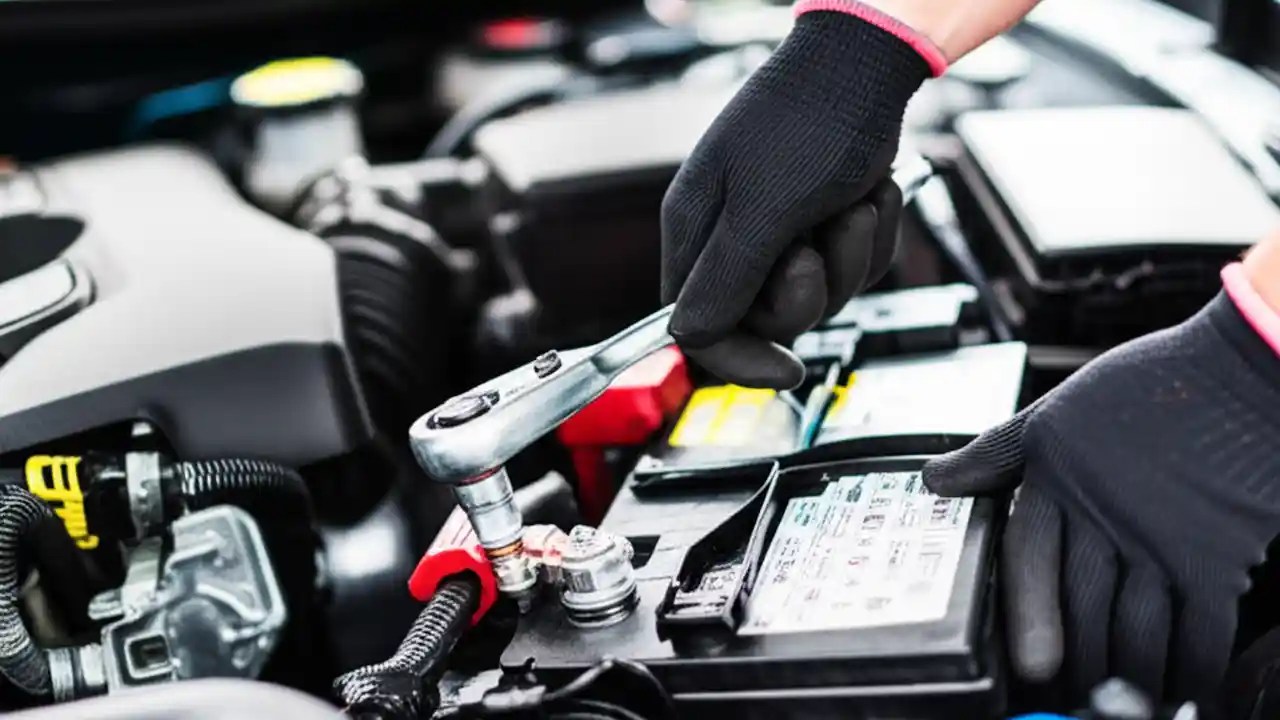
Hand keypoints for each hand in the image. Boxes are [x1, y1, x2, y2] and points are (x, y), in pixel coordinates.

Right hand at [660, 10, 931, 388]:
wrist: (870, 60)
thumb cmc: (810, 120)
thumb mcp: (762, 212)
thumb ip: (724, 281)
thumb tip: (689, 338)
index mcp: (695, 229)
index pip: (697, 324)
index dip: (740, 357)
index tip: (787, 370)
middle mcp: (731, 233)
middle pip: (764, 316)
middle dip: (809, 290)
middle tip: (818, 245)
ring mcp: (779, 227)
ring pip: (818, 292)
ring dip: (849, 255)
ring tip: (850, 202)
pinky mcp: (822, 217)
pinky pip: (851, 264)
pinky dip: (871, 235)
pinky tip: (869, 192)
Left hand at [922, 292, 1279, 706]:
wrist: (1238, 371)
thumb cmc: (1147, 388)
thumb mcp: (1054, 414)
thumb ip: (994, 455)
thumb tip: (934, 478)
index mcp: (1057, 479)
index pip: (1027, 556)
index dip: (1026, 613)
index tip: (1028, 662)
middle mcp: (1107, 514)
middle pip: (1080, 606)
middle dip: (1073, 659)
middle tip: (1064, 691)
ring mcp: (1164, 538)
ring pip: (1137, 630)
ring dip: (1127, 674)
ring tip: (1118, 698)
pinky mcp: (1217, 555)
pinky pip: (1200, 630)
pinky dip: (1191, 667)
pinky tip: (1181, 684)